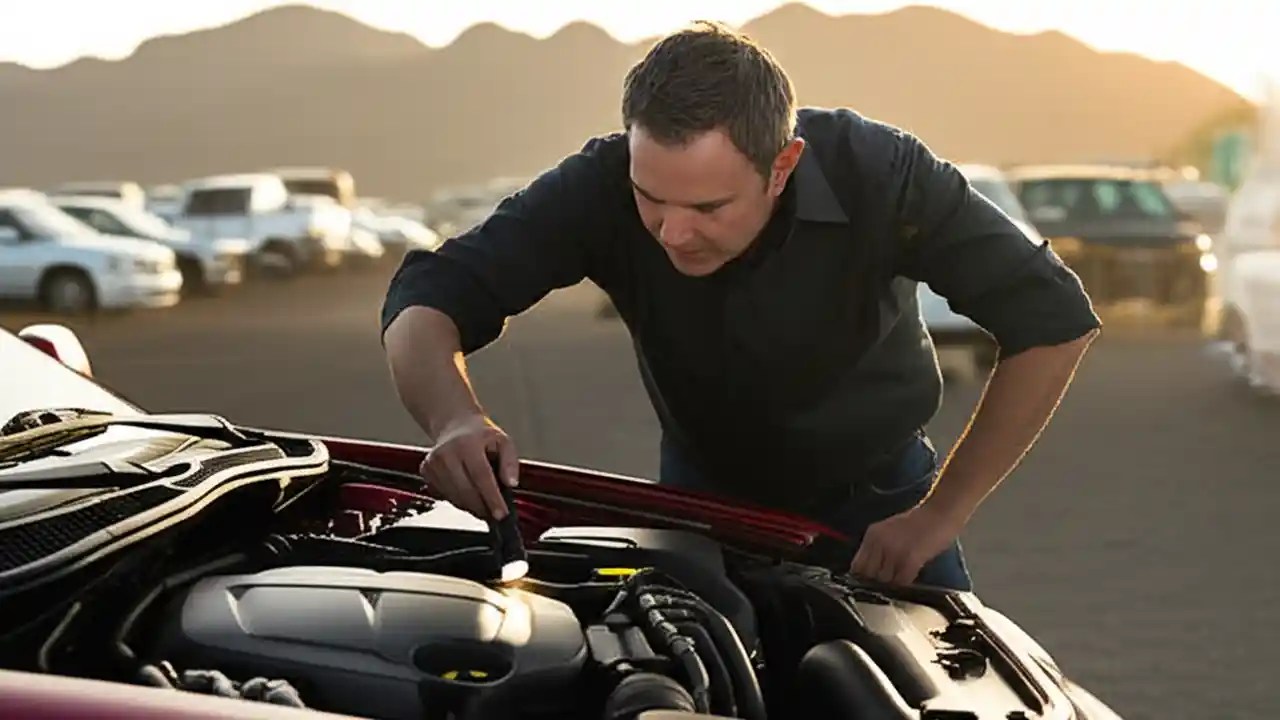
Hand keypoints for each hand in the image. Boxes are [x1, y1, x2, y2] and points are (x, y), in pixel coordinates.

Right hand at [418, 414, 518, 519]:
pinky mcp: (426, 472)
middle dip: (483, 508)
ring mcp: (433, 464)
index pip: (481, 476)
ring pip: (454, 497)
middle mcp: (446, 454)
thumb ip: (510, 462)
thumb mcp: (503, 441)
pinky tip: (468, 494)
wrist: (455, 426)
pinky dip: (459, 501)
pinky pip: (445, 496)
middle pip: (466, 491)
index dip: (492, 498)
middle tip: (496, 515)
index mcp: (467, 444)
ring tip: (484, 504)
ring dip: (472, 506)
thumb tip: (511, 483)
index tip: (501, 514)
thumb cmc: (480, 435)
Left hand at [849, 503, 964, 585]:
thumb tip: (870, 569)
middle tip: (891, 577)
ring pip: (886, 580)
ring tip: (904, 573)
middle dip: (879, 580)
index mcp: (872, 535)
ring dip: (894, 581)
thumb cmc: (918, 521)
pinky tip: (912, 573)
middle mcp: (879, 543)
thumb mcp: (888, 530)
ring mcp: (894, 552)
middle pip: (870, 575)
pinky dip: (906, 581)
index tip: (872, 579)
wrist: (940, 514)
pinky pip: (902, 580)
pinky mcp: (910, 560)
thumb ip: (877, 546)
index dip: (864, 575)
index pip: (857, 565)